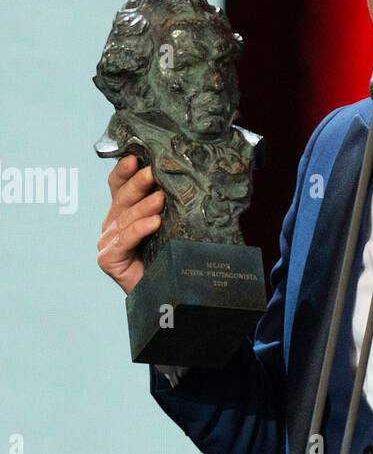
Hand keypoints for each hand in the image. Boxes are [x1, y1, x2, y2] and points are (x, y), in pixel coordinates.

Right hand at [97, 155, 163, 295]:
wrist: (166, 296)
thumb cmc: (170, 260)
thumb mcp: (171, 227)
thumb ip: (168, 207)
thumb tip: (185, 182)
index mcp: (122, 214)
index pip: (119, 187)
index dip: (125, 172)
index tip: (136, 157)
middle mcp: (111, 226)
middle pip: (122, 200)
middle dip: (138, 184)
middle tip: (154, 172)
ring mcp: (108, 243)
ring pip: (125, 219)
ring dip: (144, 207)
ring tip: (161, 198)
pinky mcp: (108, 260)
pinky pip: (124, 240)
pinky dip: (139, 230)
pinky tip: (154, 223)